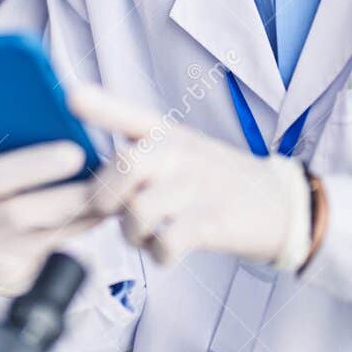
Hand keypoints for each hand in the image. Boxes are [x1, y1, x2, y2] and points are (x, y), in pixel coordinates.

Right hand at [0, 78, 101, 294]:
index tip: (74, 150)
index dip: (34, 165)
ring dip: (83, 209)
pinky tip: (109, 204)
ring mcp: (1, 242)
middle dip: (66, 192)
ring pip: (47, 232)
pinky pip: (60, 245)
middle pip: (22, 211)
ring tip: (113, 184)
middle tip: (104, 172)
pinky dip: (86, 225)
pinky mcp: (23, 259)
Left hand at [71, 85, 312, 268]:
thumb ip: (136, 151)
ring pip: (138, 211)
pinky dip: (158, 254)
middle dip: (105, 198)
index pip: (131, 114)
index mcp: (169, 134)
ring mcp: (199, 186)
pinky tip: (166, 251)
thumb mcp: (181, 149)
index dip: (100, 106)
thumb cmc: (216, 180)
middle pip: (124, 167)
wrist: (280, 205)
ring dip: (131, 234)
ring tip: (144, 236)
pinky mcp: (214, 221)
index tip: (72, 97)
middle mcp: (181, 153)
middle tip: (112, 213)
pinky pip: (167, 241)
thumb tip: (87, 170)